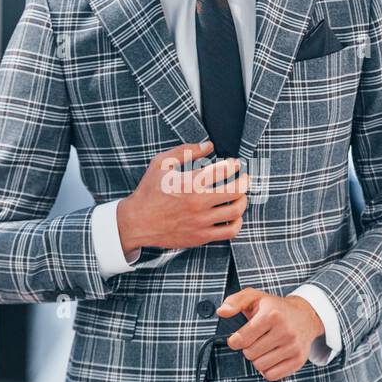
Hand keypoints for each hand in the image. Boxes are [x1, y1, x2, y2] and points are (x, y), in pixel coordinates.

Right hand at [117, 140, 250, 251]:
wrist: (136, 223)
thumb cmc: (149, 191)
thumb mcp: (161, 163)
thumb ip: (185, 151)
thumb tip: (209, 145)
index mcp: (189, 183)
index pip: (223, 170)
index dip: (234, 164)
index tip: (235, 163)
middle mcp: (198, 203)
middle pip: (236, 190)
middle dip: (245, 181)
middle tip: (244, 177)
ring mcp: (201, 222)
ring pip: (236, 211)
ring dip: (243, 200)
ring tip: (240, 195)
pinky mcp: (201, 237)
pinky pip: (230, 231)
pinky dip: (237, 222)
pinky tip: (233, 215)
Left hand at [218, 288, 324, 380]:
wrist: (305, 316)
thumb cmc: (275, 308)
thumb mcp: (254, 297)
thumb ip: (234, 301)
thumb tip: (221, 312)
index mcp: (272, 315)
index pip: (241, 339)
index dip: (235, 340)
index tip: (239, 337)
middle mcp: (285, 331)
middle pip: (250, 354)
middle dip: (248, 348)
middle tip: (256, 339)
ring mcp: (293, 347)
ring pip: (260, 366)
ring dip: (258, 359)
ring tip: (265, 347)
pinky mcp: (298, 360)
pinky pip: (272, 375)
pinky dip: (268, 369)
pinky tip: (272, 357)